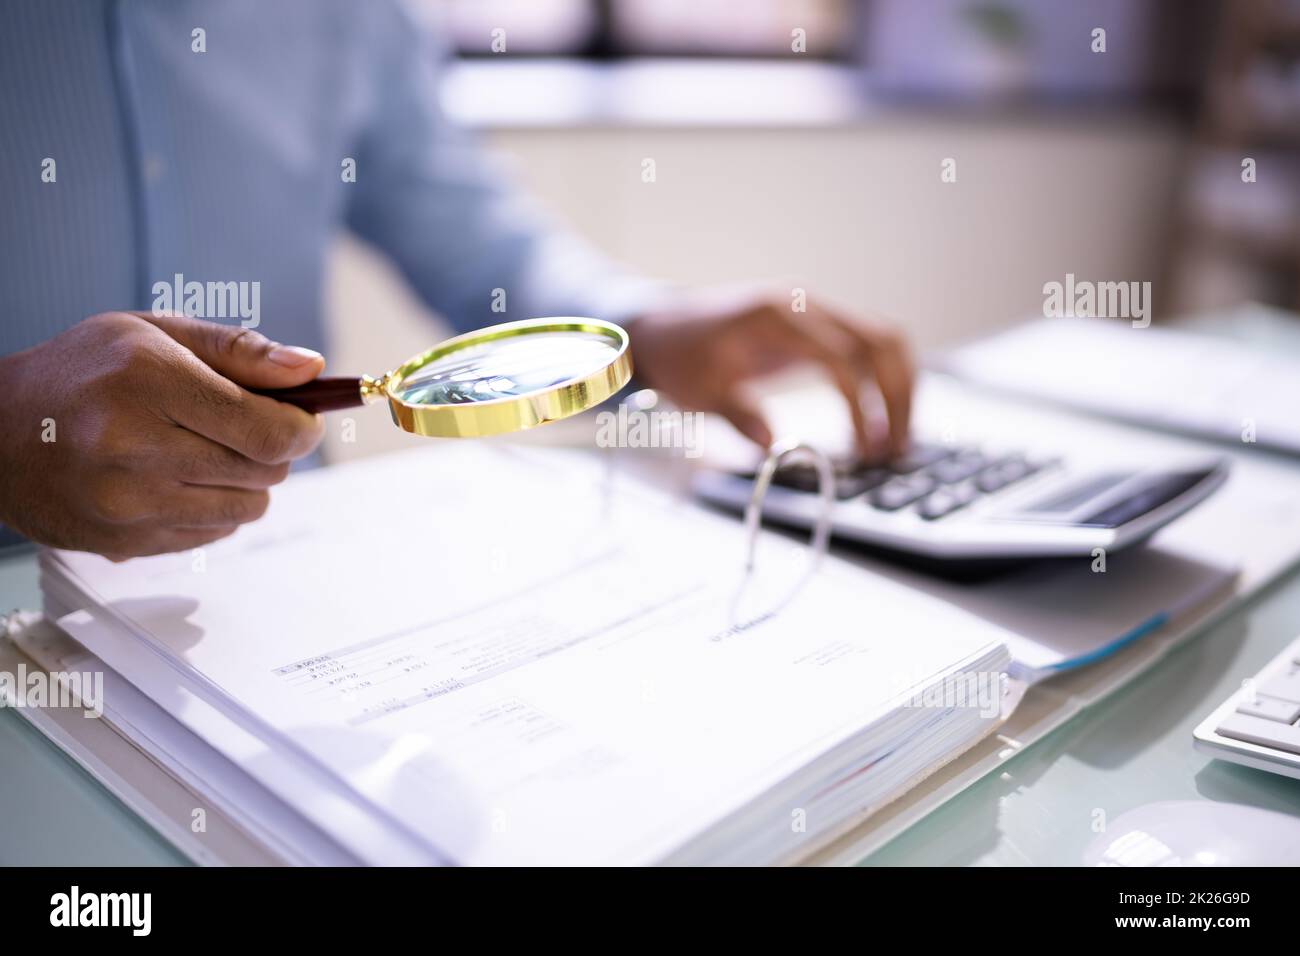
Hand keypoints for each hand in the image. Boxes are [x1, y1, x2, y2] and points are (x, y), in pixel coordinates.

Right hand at [0, 312, 326, 558]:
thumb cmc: (84, 372)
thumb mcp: (156, 334)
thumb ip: (241, 351)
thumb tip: (312, 369)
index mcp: (149, 382)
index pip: (269, 431)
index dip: (302, 427)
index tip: (302, 417)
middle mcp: (136, 447)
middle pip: (266, 472)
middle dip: (272, 449)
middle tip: (243, 426)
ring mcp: (128, 503)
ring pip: (247, 507)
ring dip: (246, 481)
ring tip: (205, 451)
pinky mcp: (125, 542)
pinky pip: (213, 534)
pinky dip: (213, 508)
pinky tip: (176, 479)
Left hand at [627, 290, 913, 457]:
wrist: (664, 325)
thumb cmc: (680, 356)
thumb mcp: (699, 393)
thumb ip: (739, 417)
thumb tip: (774, 446)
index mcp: (776, 315)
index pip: (842, 357)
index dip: (861, 406)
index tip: (865, 448)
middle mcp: (806, 305)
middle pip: (880, 342)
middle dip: (897, 397)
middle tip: (897, 449)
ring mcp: (816, 312)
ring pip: (884, 340)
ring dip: (900, 388)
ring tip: (898, 440)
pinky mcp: (819, 328)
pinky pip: (869, 346)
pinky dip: (885, 380)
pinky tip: (883, 419)